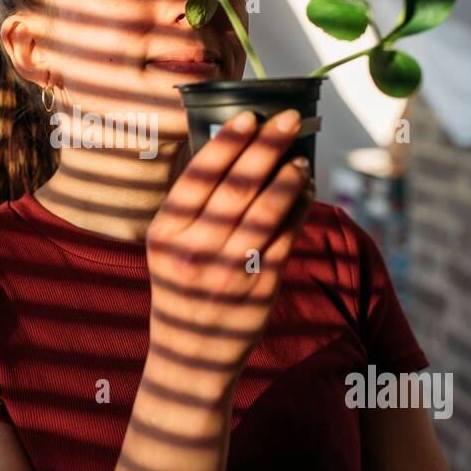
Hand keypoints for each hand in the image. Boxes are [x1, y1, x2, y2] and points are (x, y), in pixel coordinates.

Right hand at [145, 109, 313, 376]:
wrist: (191, 354)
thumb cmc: (183, 287)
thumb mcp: (170, 247)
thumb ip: (194, 205)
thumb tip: (237, 148)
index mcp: (164, 233)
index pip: (200, 176)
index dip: (228, 142)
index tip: (250, 115)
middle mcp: (193, 251)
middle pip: (237, 187)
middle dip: (267, 146)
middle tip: (290, 119)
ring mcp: (228, 272)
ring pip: (267, 211)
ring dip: (288, 177)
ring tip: (300, 157)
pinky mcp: (259, 289)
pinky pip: (286, 238)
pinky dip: (298, 209)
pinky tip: (305, 190)